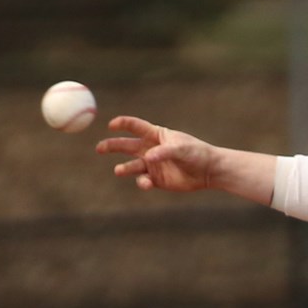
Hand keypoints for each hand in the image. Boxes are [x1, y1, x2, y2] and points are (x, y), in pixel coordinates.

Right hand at [95, 116, 216, 191]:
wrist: (209, 171)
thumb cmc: (197, 154)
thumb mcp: (182, 149)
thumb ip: (164, 152)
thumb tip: (148, 157)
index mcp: (156, 135)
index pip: (136, 126)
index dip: (123, 123)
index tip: (111, 124)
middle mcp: (151, 149)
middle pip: (126, 145)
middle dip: (112, 146)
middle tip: (99, 149)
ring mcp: (153, 165)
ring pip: (132, 165)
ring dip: (125, 168)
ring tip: (119, 171)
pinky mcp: (157, 180)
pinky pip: (143, 181)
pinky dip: (142, 183)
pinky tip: (146, 183)